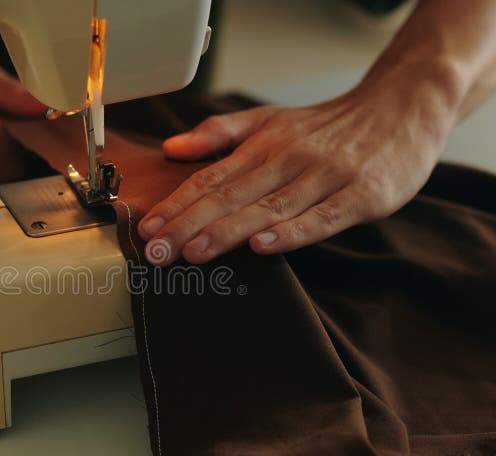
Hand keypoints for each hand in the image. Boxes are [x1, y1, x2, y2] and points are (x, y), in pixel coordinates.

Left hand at [138, 74, 457, 264]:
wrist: (401, 109)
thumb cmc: (326, 126)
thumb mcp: (269, 120)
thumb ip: (218, 135)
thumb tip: (171, 149)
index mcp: (263, 145)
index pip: (210, 178)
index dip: (177, 204)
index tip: (147, 228)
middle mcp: (289, 159)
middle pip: (231, 196)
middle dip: (189, 225)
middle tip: (158, 252)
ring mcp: (325, 177)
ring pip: (269, 209)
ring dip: (228, 232)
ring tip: (194, 253)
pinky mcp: (361, 196)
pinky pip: (321, 218)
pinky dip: (291, 233)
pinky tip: (263, 247)